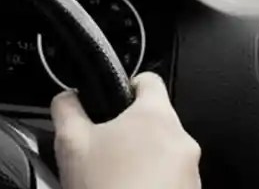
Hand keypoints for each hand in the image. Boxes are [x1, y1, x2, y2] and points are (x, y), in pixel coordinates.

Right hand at [51, 72, 200, 188]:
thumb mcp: (71, 144)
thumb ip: (67, 108)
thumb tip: (67, 97)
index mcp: (154, 116)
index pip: (147, 79)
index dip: (125, 87)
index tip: (110, 104)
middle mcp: (181, 139)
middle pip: (154, 120)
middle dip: (130, 132)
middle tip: (104, 152)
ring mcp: (190, 171)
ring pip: (163, 152)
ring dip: (143, 160)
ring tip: (116, 180)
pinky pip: (172, 179)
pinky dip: (154, 183)